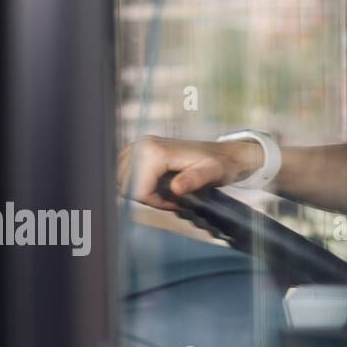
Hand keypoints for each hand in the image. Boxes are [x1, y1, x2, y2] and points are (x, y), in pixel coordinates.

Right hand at [116, 134, 263, 210]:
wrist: (223, 153)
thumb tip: (176, 188)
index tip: (175, 200)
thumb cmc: (220, 165)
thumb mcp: (212, 174)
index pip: (136, 188)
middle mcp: (143, 145)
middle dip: (147, 196)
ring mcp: (139, 145)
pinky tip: (157, 183)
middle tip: (171, 197)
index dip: (154, 201)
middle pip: (126, 184)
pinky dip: (139, 182)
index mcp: (154, 152)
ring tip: (166, 190)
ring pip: (123, 179)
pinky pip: (126, 171)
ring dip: (142, 189)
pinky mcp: (139, 148)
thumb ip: (194, 180)